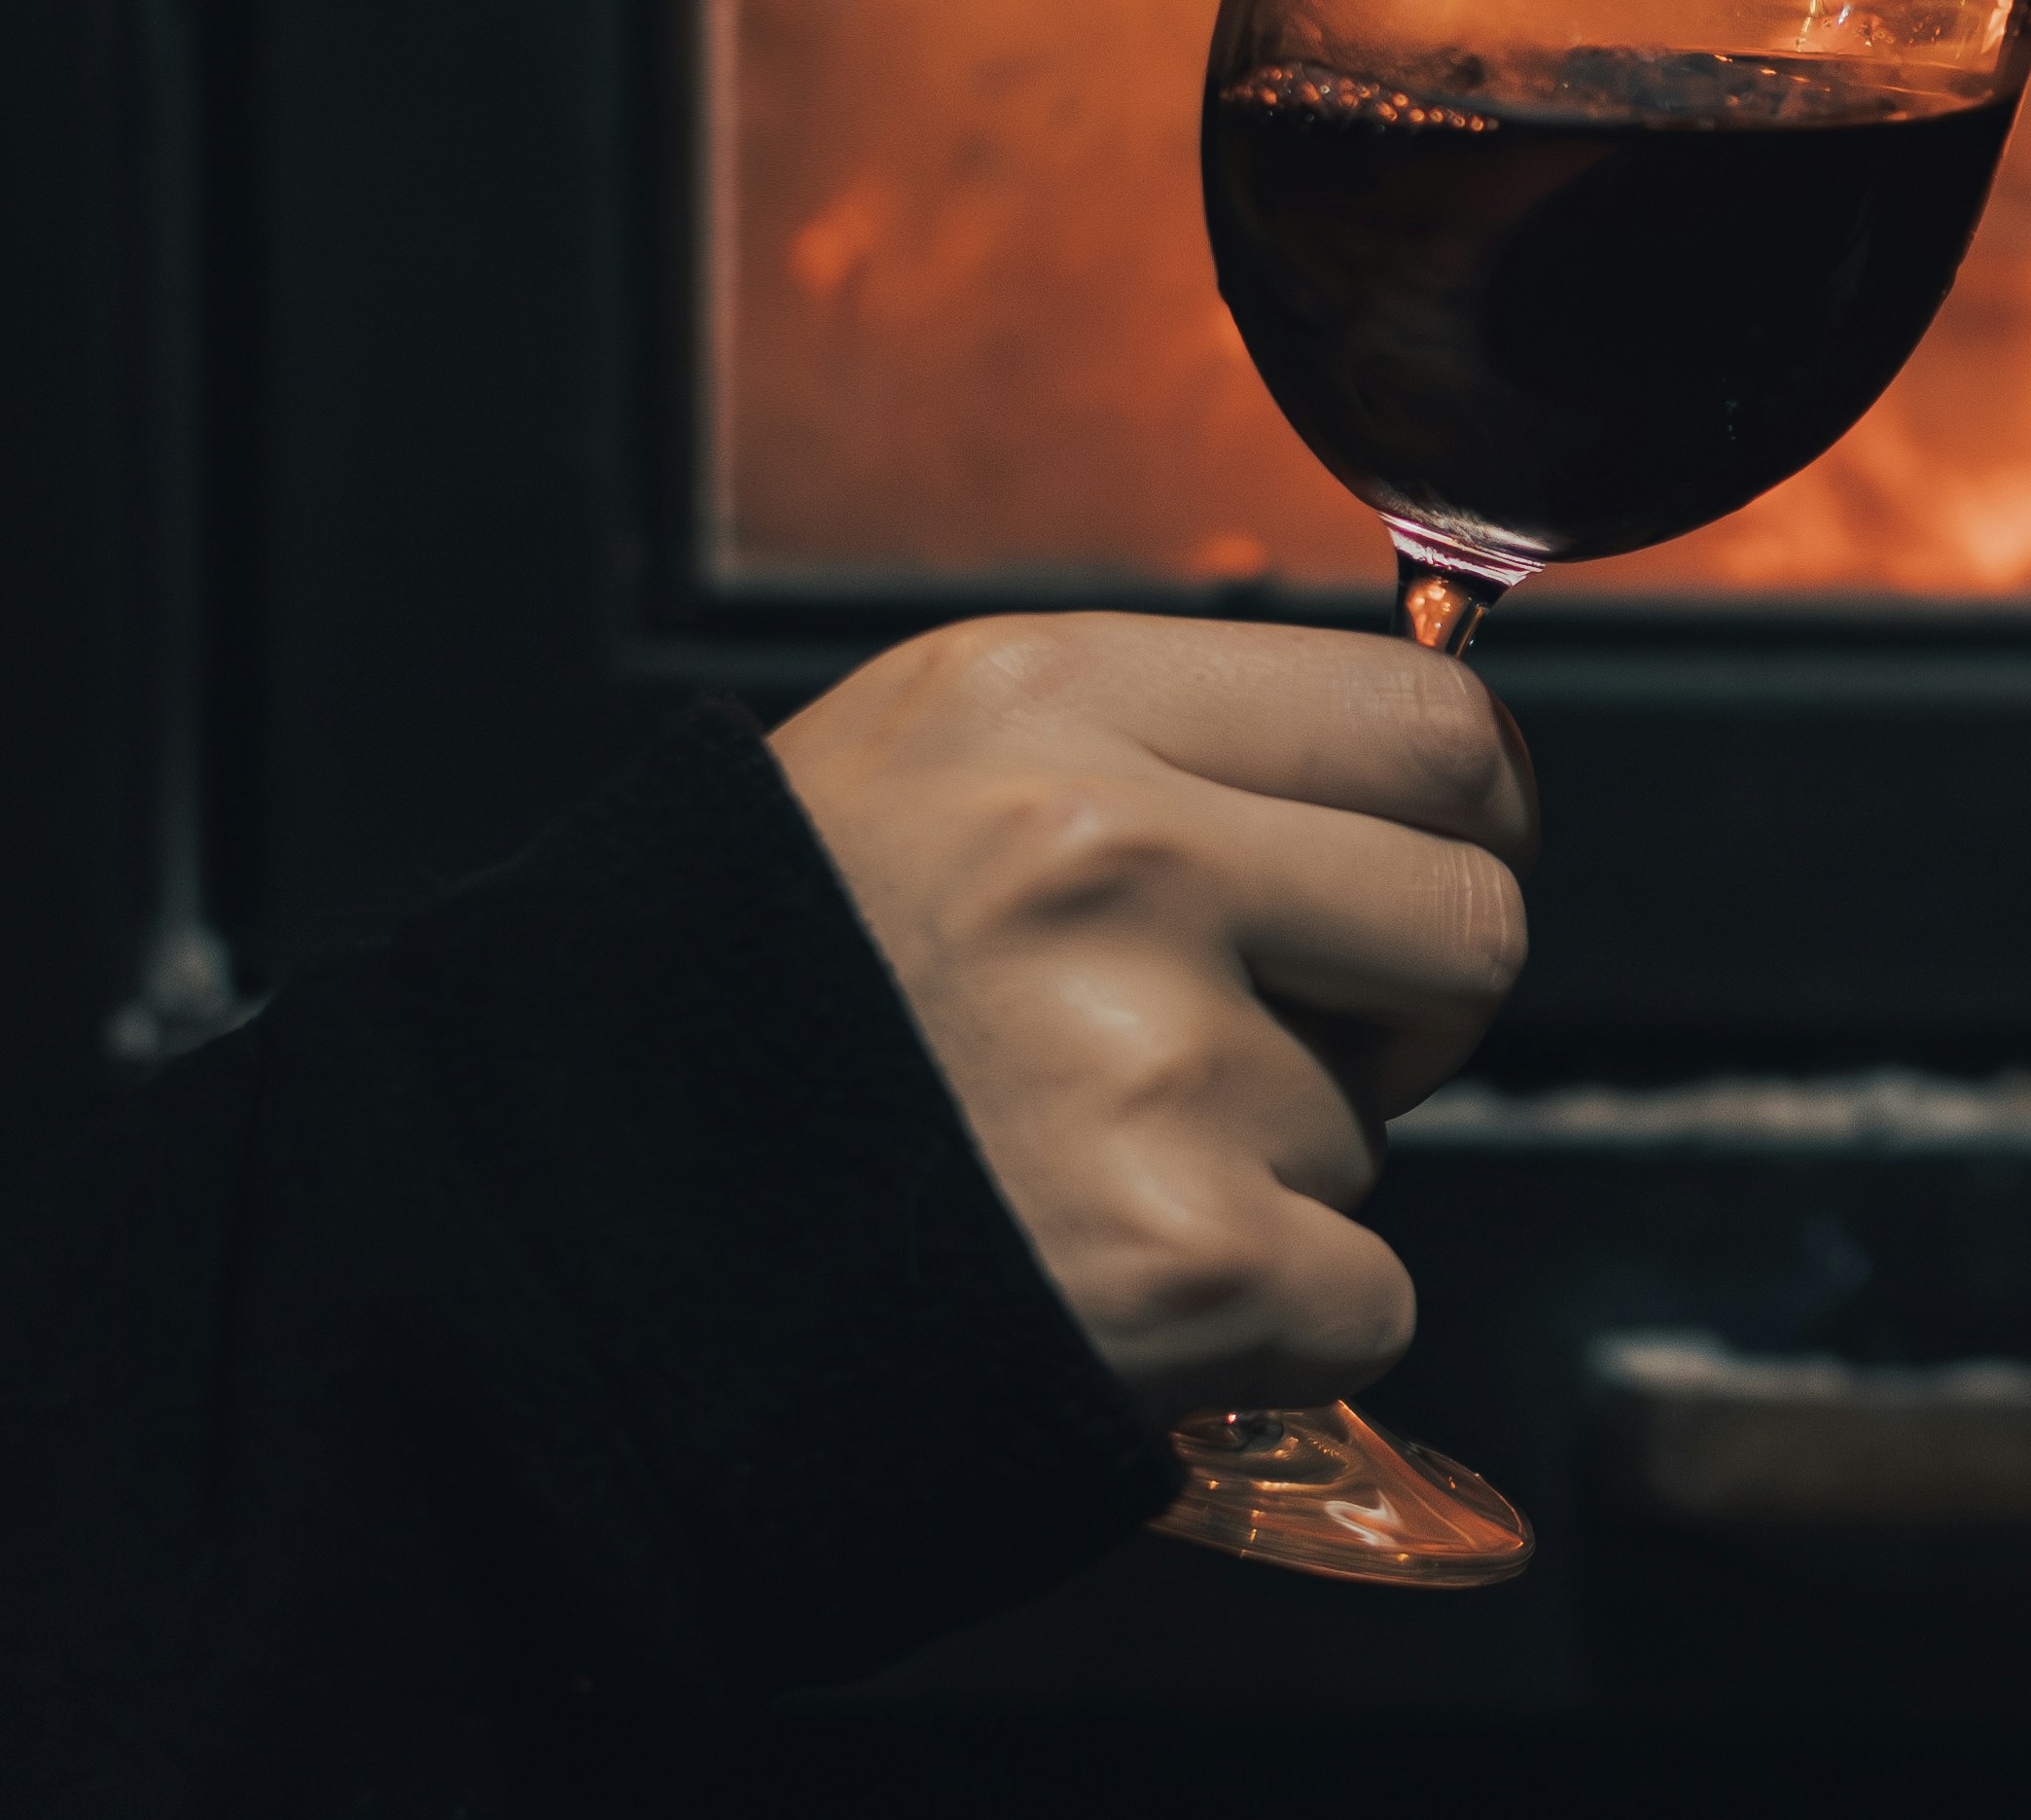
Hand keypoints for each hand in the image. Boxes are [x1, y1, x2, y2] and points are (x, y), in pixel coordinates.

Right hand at [772, 613, 1531, 1428]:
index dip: (1461, 821)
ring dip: (1278, 1174)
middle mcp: (1104, 853)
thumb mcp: (920, 778)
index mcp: (1040, 700)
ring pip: (1384, 1127)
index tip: (1419, 873)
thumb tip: (1414, 779)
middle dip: (1403, 1007)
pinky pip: (1368, 1297)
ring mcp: (1145, 1061)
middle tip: (1256, 1051)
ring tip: (1081, 1171)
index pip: (1429, 719)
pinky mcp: (1180, 1262)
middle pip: (1470, 915)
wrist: (559, 1275)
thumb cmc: (748, 1025)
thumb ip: (1150, 751)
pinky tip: (1109, 1289)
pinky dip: (1269, 1330)